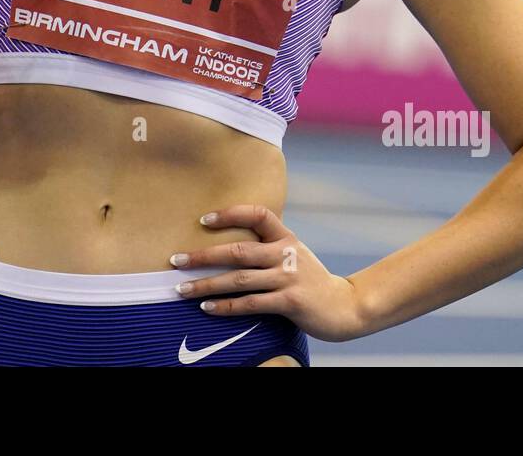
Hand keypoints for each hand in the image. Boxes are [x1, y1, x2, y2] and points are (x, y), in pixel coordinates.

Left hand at [170, 204, 365, 342]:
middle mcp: (286, 254)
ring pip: (239, 279)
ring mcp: (288, 278)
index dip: (230, 214)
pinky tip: (207, 307)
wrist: (346, 307)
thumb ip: (268, 247)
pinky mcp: (290, 302)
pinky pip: (251, 303)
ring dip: (206, 284)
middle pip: (238, 250)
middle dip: (203, 255)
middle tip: (176, 260)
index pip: (257, 214)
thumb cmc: (311, 280)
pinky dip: (226, 306)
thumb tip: (228, 246)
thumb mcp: (293, 255)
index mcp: (286, 237)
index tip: (203, 219)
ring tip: (182, 288)